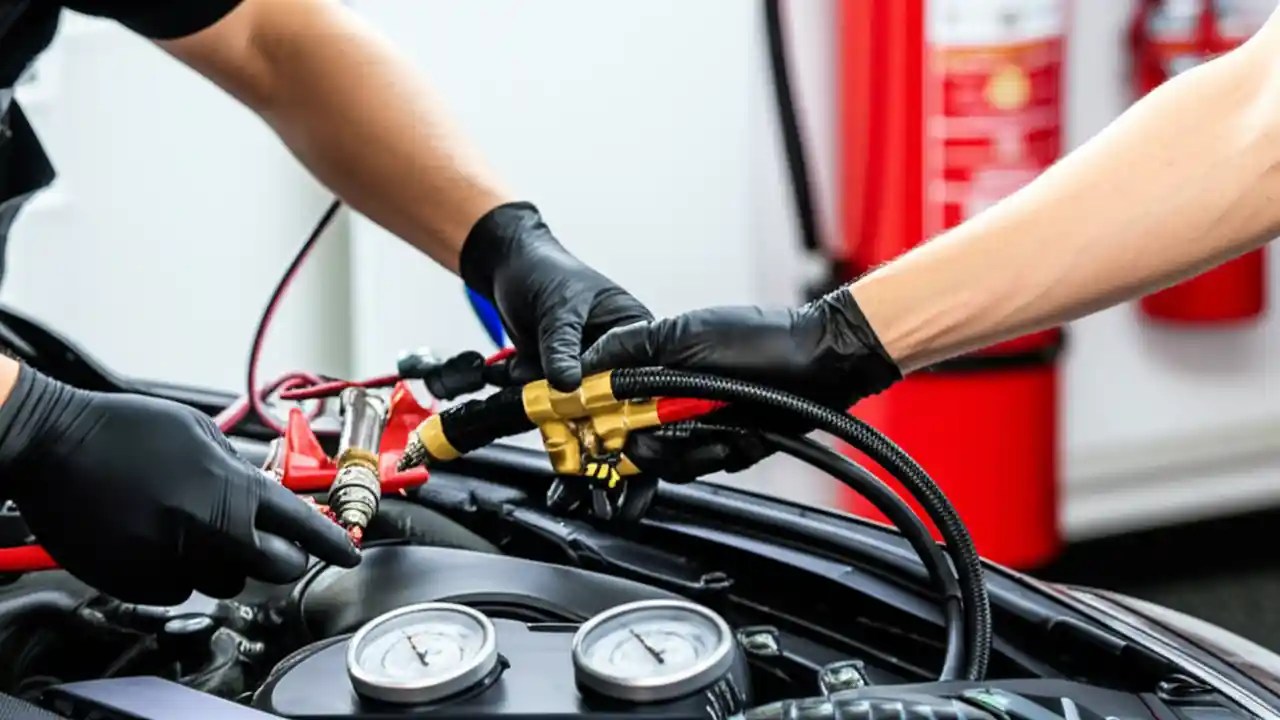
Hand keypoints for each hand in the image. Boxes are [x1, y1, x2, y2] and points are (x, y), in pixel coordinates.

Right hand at [0, 365, 359, 604]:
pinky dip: (178, 571)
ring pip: (226, 581)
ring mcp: (173, 561)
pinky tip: (157, 537)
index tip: (350, 554)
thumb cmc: (125, 430)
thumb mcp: (198, 433)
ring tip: (190, 525)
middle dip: (282, 557)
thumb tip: (267, 488)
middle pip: (278, 569)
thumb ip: (238, 468)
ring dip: (224, 562)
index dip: (332, 543)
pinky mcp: (138, 582)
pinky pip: (179, 590)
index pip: (303, 527)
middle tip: (268, 541)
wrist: (54, 446)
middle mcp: (209, 531)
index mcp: (232, 490)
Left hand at [460, 202, 652, 390]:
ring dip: (541, 391)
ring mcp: (583, 364)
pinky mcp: (556, 373)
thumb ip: (562, 347)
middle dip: (572, 395)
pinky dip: (524, 386)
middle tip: (546, 385)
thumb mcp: (557, 307)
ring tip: (524, 363)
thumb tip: (568, 384)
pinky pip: (545, 396)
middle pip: (606, 393)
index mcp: (631, 326)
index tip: (585, 392)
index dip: (616, 386)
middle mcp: (612, 350)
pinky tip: (513, 363)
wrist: (504, 266)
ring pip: (572, 399)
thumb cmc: (542, 270)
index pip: (637, 367)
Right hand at [581, 288, 901, 480]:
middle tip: (676, 434)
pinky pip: (708, 465)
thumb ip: (632, 347)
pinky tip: (746, 435)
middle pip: (636, 439)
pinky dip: (726, 454)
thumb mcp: (687, 335)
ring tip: (725, 433)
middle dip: (654, 443)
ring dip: (696, 451)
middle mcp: (675, 395)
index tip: (598, 429)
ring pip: (670, 458)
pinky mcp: (727, 443)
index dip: (600, 418)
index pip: (611, 399)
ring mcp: (701, 420)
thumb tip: (585, 361)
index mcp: (658, 366)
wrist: (823, 365)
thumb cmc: (762, 341)